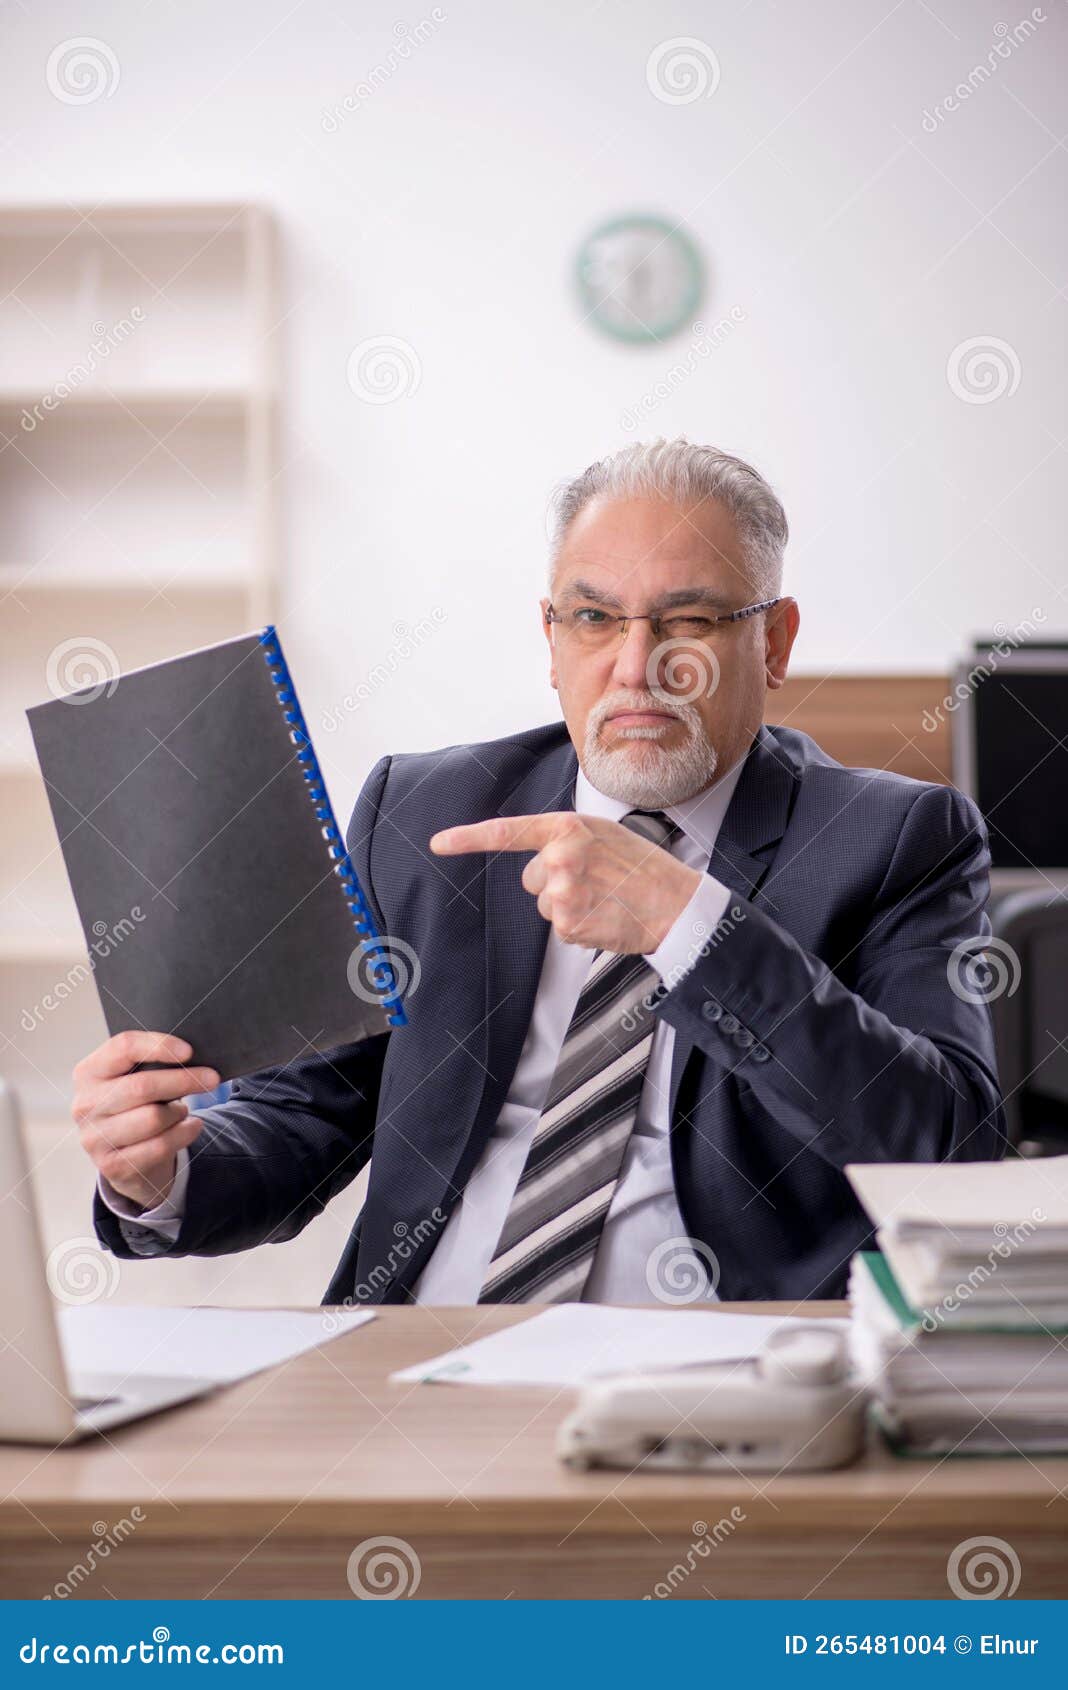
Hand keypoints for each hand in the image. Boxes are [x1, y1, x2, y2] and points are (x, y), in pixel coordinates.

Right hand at [71, 1032, 218, 1211]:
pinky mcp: (112, 1166)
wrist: (123, 1155)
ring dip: (179, 1112)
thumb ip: (152, 1064)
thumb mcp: (132, 1079)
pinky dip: (184, 1134)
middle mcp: (84, 1105)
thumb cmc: (135, 1105)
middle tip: (212, 1079)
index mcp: (88, 1073)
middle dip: (183, 1080)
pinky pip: (159, 1146)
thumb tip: (191, 1057)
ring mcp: (94, 1138)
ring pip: (153, 1118)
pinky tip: (192, 1126)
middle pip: (141, 1086)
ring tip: (184, 1110)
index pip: (123, 1047)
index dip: (159, 1045)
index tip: (189, 1051)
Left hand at [430, 812, 700, 952]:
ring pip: (546, 905)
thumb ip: (568, 839)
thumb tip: (543, 855)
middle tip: (595, 882)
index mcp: (567, 828)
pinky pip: (560, 928)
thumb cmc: (645, 868)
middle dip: (556, 882)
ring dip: (570, 906)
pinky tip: (605, 916)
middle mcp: (559, 857)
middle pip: (531, 878)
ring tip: (605, 899)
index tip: (439, 843)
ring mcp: (562, 891)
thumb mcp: (605, 834)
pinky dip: (580, 926)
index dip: (468, 838)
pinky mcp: (568, 923)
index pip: (507, 832)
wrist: (676, 904)